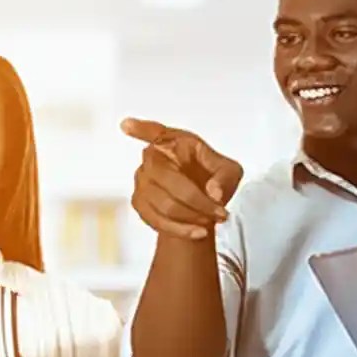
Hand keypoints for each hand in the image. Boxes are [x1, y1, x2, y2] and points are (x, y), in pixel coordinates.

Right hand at [123, 117, 243, 239]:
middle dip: (199, 202)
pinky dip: (180, 229)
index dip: (141, 129)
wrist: (202, 207)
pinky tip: (197, 231)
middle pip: (170, 180)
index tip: (127, 126)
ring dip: (192, 217)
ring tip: (211, 220)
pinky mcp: (140, 202)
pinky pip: (156, 219)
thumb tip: (214, 192)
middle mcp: (154, 158)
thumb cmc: (213, 181)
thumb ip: (226, 177)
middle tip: (219, 212)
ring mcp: (142, 180)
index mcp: (175, 142)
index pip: (155, 132)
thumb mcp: (230, 173)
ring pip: (165, 204)